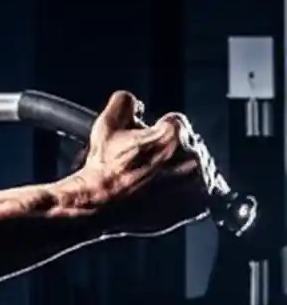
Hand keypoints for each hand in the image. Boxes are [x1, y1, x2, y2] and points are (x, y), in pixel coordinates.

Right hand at [77, 91, 224, 235]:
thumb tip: (135, 102)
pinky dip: (188, 189)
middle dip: (170, 149)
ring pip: (196, 165)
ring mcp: (198, 184)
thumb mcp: (106, 125)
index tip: (146, 141)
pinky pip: (203, 189)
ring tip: (155, 177)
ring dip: (181, 167)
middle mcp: (192, 159)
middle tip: (147, 161)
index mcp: (173, 136)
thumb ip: (124, 101)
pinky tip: (167, 189)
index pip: (175, 122)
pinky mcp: (199, 203)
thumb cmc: (104, 168)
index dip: (157, 129)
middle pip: (188, 143)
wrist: (101, 203)